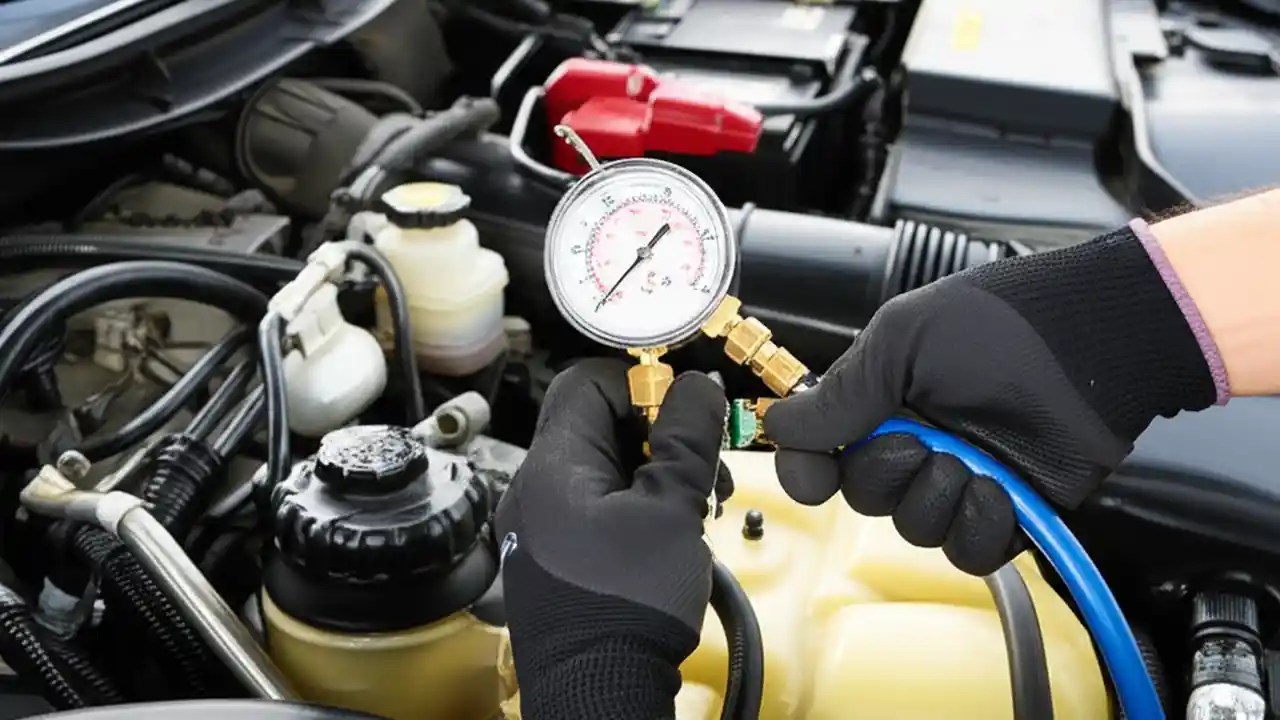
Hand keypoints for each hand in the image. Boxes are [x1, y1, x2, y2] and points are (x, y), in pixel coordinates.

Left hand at [496, 358, 726, 718]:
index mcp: (552, 467)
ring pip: (602, 469)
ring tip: (699, 501)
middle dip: (658, 435)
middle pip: (596, 426)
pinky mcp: (557, 560)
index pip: (586, 384)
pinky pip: (596, 509)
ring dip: (654, 472)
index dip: (642, 386)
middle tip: (703, 461)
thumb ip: (686, 439)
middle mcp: (534, 492)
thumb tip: (698, 388)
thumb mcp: (672, 508)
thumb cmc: (627, 607)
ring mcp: (542, 528)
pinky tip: (674, 530)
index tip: (685, 410)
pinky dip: (638, 505)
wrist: (601, 693)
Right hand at [764, 227, 1216, 574]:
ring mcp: (959, 480)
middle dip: (887, 474)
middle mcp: (914, 445)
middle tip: (922, 440)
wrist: (1086, 343)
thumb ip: (840, 394)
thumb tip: (780, 424)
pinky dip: (979, 524)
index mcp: (880, 403)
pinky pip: (968, 550)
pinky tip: (999, 488)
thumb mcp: (901, 341)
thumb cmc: (998, 325)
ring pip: (915, 528)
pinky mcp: (1006, 512)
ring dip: (937, 496)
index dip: (808, 471)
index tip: (815, 475)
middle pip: (864, 497)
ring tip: (972, 459)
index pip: (821, 456)